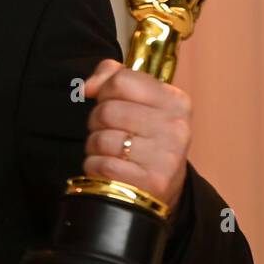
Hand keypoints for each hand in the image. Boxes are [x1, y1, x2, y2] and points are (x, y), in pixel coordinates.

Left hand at [82, 58, 190, 212]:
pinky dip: (95, 166)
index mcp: (175, 101)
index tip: (108, 100)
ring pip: (101, 139)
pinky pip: (100, 165)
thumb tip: (89, 86)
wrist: (159, 185)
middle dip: (97, 121)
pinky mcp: (150, 182)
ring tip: (111, 151)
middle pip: (107, 110)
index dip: (104, 90)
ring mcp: (165, 157)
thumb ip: (113, 78)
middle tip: (110, 130)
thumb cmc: (143, 137)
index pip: (122, 80)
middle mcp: (175, 127)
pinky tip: (111, 168)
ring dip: (95, 146)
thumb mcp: (139, 102)